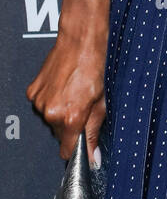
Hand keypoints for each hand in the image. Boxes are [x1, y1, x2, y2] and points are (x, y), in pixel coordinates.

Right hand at [26, 20, 107, 163]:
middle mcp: (51, 112)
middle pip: (60, 134)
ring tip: (73, 92)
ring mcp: (40, 101)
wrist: (80, 41)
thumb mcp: (101, 103)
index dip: (77, 149)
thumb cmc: (95, 67)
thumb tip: (94, 157)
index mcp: (71, 117)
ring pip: (51, 120)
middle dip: (71, 126)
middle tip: (83, 106)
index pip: (67, 151)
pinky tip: (62, 87)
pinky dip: (51, 100)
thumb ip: (94, 132)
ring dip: (61, 112)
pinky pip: (42, 105)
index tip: (83, 147)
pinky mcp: (33, 92)